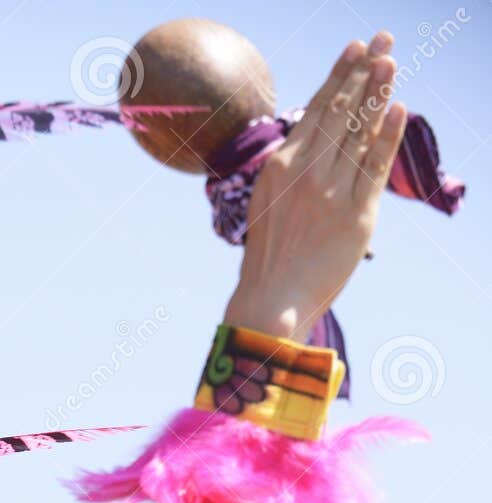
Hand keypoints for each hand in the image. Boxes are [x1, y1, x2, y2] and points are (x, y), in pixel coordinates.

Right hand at [225, 33, 406, 340]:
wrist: (271, 298)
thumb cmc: (270, 255)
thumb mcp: (269, 201)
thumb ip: (292, 168)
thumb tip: (315, 137)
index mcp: (282, 166)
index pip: (318, 110)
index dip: (340, 76)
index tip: (356, 49)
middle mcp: (306, 173)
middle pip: (341, 112)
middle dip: (364, 72)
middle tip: (383, 40)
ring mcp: (331, 194)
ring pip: (359, 134)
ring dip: (377, 94)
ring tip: (391, 63)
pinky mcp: (355, 217)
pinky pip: (376, 169)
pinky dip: (387, 137)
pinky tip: (398, 108)